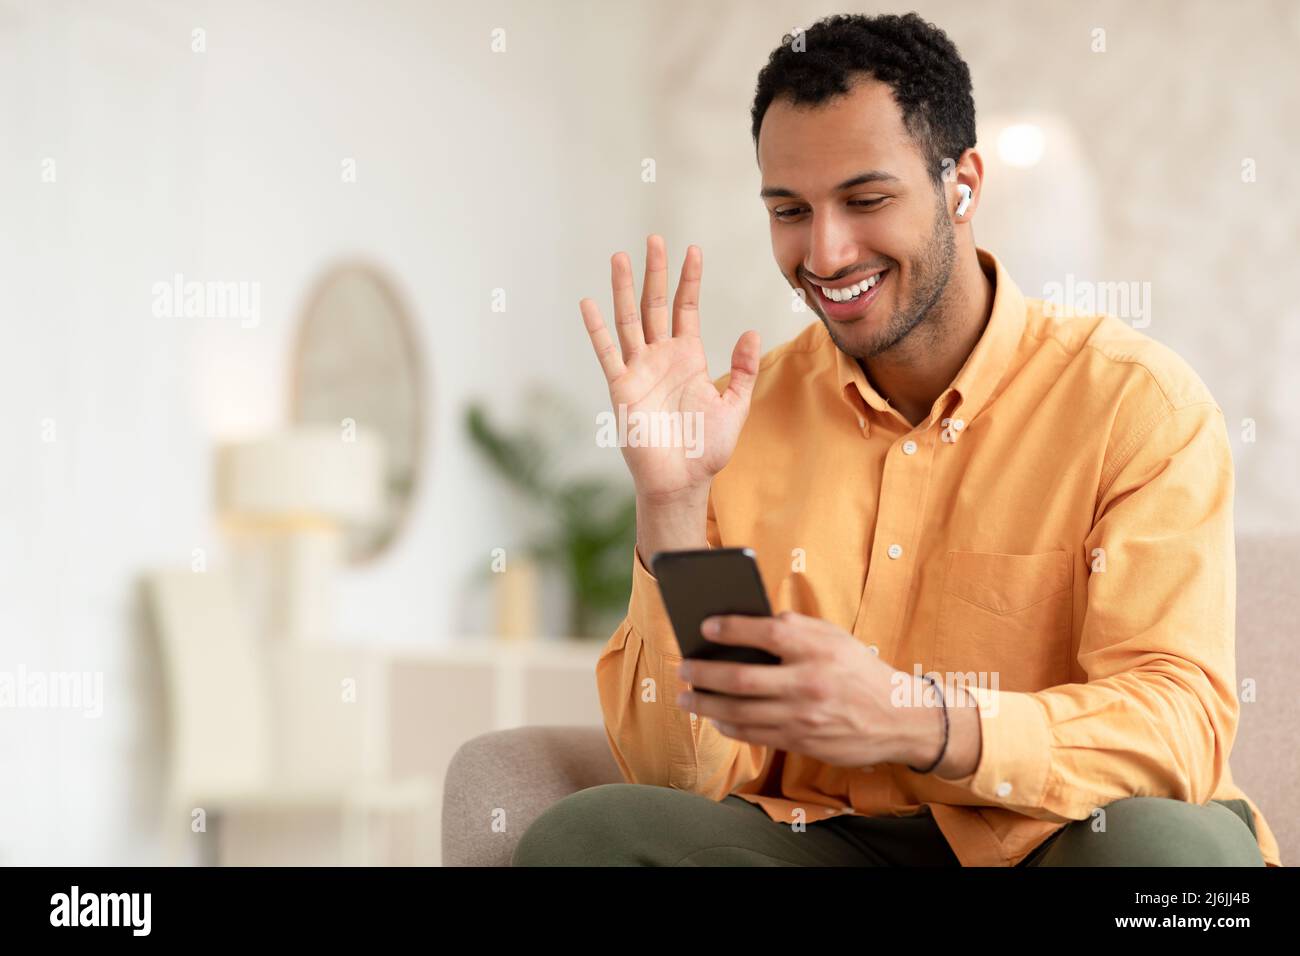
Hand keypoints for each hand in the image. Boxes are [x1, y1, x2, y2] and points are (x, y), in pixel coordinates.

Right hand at [580, 235, 760, 502]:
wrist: (682, 480)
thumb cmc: (707, 448)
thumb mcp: (735, 405)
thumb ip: (743, 369)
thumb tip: (751, 332)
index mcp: (688, 358)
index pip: (687, 309)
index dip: (690, 280)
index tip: (693, 249)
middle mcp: (661, 358)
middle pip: (656, 305)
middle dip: (655, 272)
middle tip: (654, 238)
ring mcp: (639, 370)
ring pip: (630, 320)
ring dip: (624, 289)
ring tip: (619, 256)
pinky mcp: (622, 388)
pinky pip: (608, 353)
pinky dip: (598, 329)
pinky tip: (589, 303)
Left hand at [673, 611, 943, 769]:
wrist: (899, 718)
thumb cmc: (859, 670)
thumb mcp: (835, 638)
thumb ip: (796, 627)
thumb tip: (749, 624)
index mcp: (817, 649)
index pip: (766, 632)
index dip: (730, 628)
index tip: (704, 627)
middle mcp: (808, 683)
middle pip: (741, 679)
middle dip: (704, 674)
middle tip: (683, 669)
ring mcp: (804, 716)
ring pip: (740, 712)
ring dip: (706, 705)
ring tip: (686, 697)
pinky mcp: (802, 741)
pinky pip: (754, 734)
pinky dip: (728, 726)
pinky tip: (714, 718)